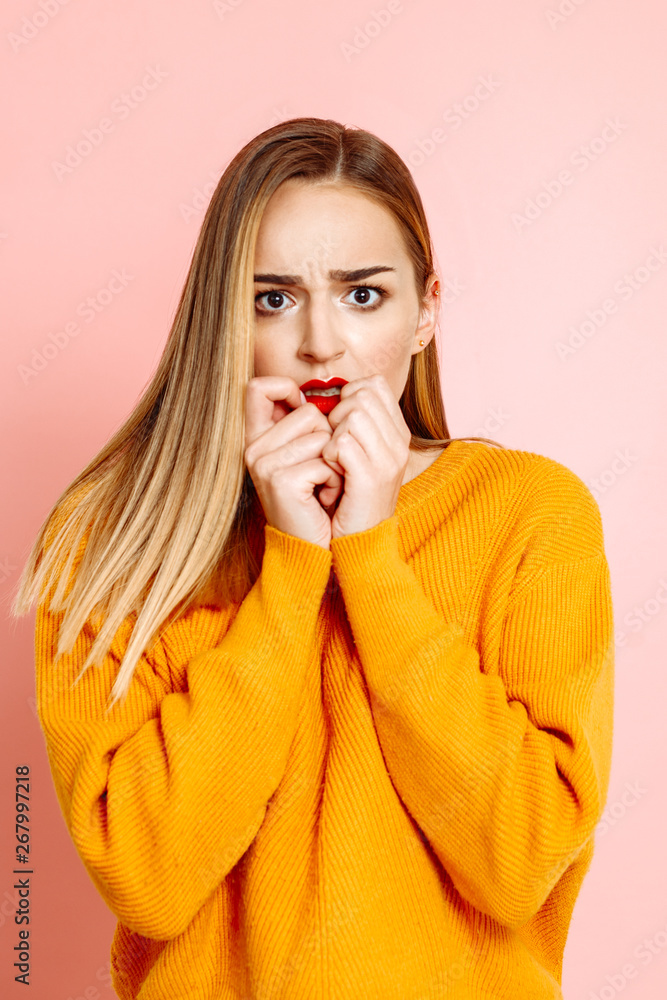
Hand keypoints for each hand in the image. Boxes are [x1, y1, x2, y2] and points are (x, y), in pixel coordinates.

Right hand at [244, 376, 343, 548]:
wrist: (314, 546)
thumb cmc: (318, 499)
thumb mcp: (308, 454)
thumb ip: (304, 421)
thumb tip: (314, 391)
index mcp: (256, 437)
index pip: (259, 387)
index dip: (288, 390)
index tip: (305, 415)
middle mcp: (253, 448)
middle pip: (310, 412)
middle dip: (329, 442)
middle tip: (318, 474)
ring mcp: (263, 463)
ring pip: (323, 436)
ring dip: (335, 464)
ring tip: (321, 487)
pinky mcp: (280, 480)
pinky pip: (326, 461)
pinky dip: (335, 481)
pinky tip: (322, 499)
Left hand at [321, 374, 411, 538]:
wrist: (360, 544)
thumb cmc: (349, 498)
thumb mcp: (359, 454)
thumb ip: (355, 423)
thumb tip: (336, 393)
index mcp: (398, 433)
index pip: (374, 384)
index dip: (348, 395)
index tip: (338, 423)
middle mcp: (399, 443)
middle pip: (362, 395)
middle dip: (337, 413)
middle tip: (333, 443)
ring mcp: (389, 460)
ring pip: (352, 415)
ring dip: (332, 434)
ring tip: (333, 460)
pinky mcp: (372, 478)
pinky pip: (341, 443)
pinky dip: (328, 455)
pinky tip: (330, 473)